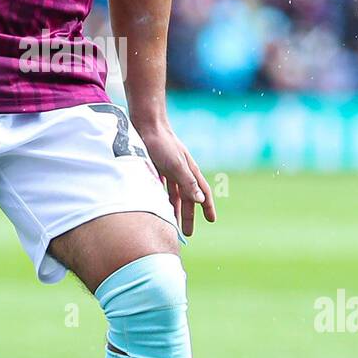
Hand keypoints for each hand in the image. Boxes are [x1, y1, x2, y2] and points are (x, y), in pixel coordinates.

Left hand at [136, 119, 215, 236]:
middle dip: (187, 214)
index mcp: (190, 171)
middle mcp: (181, 171)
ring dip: (173, 209)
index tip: (211, 220)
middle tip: (187, 232)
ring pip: (173, 194)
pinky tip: (157, 205)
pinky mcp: (156, 167)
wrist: (146, 125)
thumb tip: (200, 200)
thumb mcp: (176, 165)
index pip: (203, 192)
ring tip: (170, 223)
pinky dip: (161, 198)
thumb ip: (188, 182)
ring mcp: (169, 169)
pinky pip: (161, 187)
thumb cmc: (162, 143)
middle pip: (187, 197)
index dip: (207, 207)